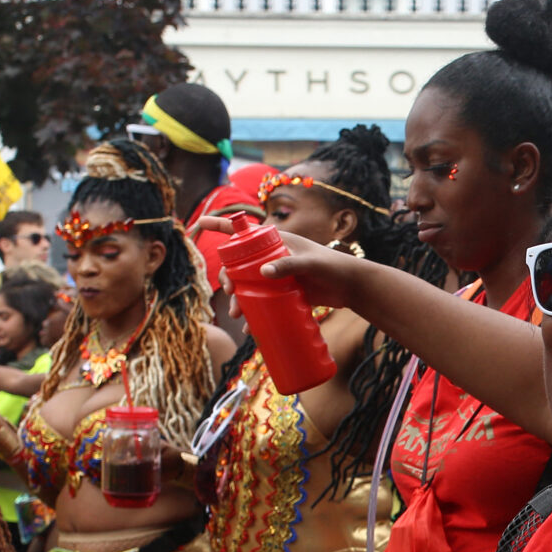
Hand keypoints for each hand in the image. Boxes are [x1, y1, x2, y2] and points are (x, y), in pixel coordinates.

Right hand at [187, 217, 375, 313]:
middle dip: (228, 277)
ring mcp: (277, 275)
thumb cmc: (333, 267)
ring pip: (249, 285)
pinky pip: (263, 302)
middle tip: (230, 293)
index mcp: (275, 240)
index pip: (242, 229)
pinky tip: (251, 327)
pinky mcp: (285, 292)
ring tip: (239, 316)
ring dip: (239, 299)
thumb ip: (288, 265)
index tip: (199, 224)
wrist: (352, 287)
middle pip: (239, 264)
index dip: (220, 226)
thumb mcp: (310, 263)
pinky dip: (255, 313)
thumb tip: (262, 274)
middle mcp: (272, 256)